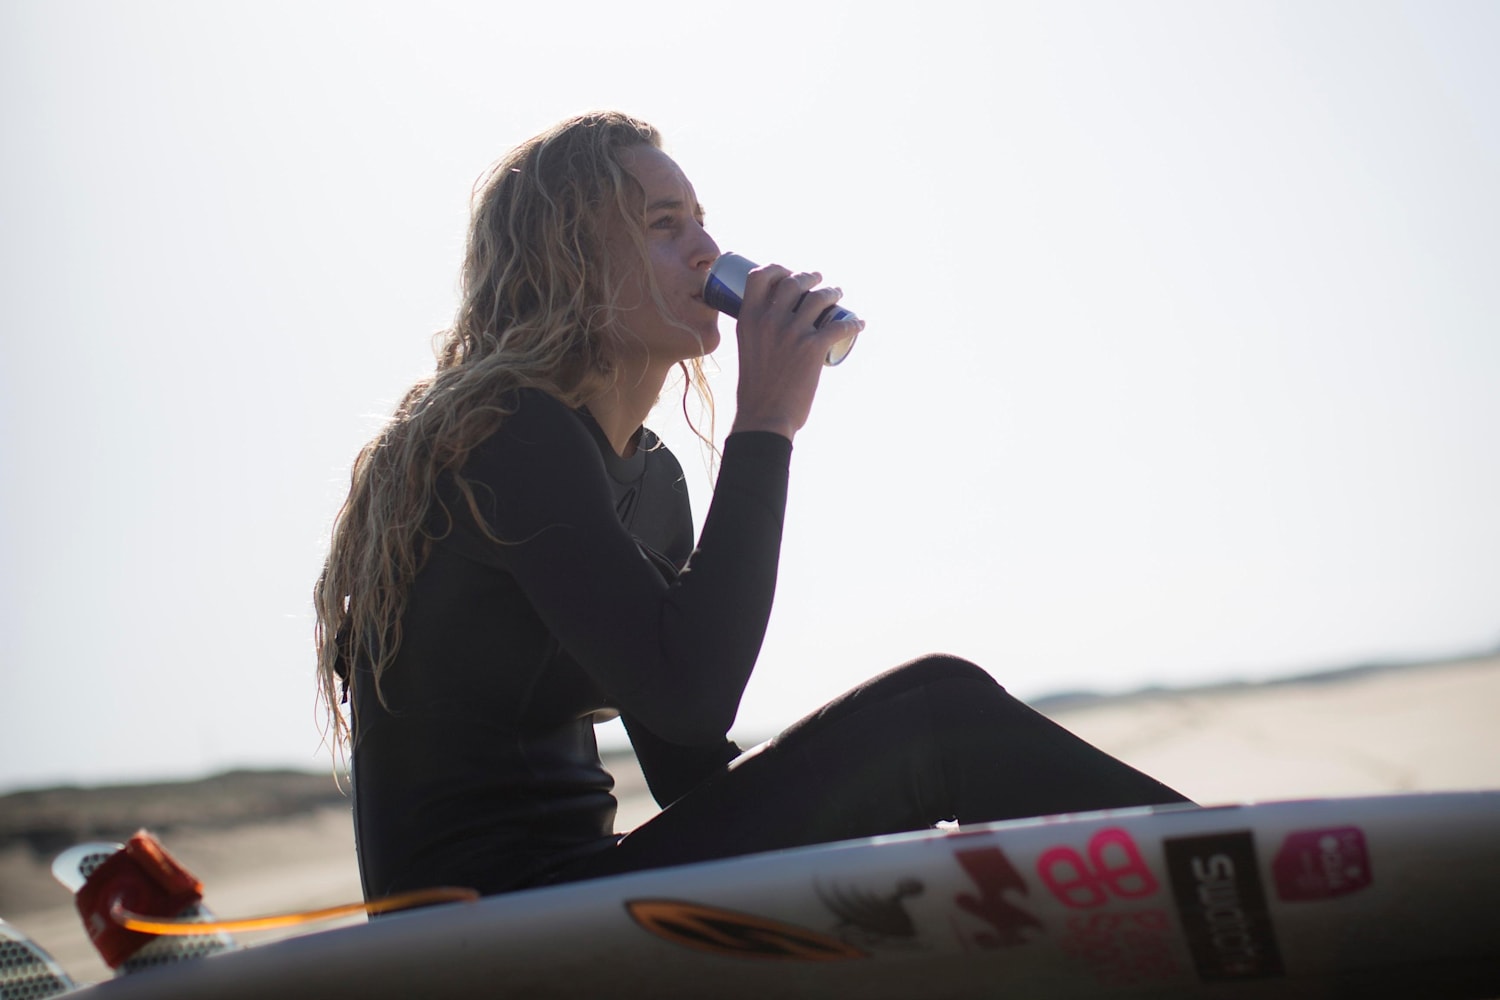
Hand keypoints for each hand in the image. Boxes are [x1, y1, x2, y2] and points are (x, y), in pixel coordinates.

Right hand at [729, 264, 863, 441]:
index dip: (776, 269)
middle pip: (793, 282)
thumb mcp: (748, 352)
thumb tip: (772, 328)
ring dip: (832, 292)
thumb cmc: (755, 392)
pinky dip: (852, 322)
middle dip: (809, 277)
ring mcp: (792, 332)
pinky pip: (839, 325)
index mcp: (748, 319)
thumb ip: (758, 336)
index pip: (758, 277)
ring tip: (837, 295)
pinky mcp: (813, 347)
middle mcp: (769, 320)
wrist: (764, 418)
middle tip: (818, 281)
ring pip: (818, 298)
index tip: (787, 274)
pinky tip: (858, 323)